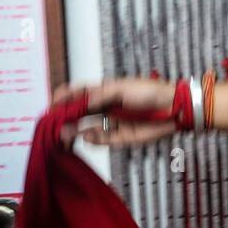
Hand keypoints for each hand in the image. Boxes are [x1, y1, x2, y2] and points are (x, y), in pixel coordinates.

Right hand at [52, 78, 176, 148]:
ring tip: (64, 133)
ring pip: (86, 128)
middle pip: (78, 113)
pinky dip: (92, 139)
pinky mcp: (120, 137)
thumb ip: (101, 94)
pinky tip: (86, 136)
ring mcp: (111, 122)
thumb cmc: (150, 93)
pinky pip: (102, 140)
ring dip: (74, 130)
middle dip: (64, 117)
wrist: (174, 108)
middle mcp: (104, 107)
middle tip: (53, 123)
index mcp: (104, 92)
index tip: (52, 104)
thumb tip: (84, 102)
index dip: (63, 98)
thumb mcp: (123, 88)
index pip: (77, 93)